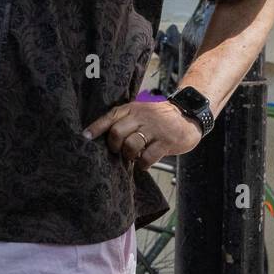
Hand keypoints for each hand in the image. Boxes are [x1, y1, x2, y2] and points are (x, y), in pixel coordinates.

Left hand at [85, 99, 202, 166]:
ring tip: (134, 155)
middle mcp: (143, 116)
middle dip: (114, 146)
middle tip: (119, 151)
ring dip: (129, 156)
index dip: (96, 128)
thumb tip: (102, 136)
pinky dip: (143, 164)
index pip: (110, 116)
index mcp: (133, 108)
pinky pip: (147, 158)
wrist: (189, 115)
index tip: (85, 137)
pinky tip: (145, 161)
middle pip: (117, 133)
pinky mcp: (166, 141)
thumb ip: (126, 119)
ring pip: (130, 146)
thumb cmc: (160, 117)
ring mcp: (155, 129)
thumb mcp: (142, 111)